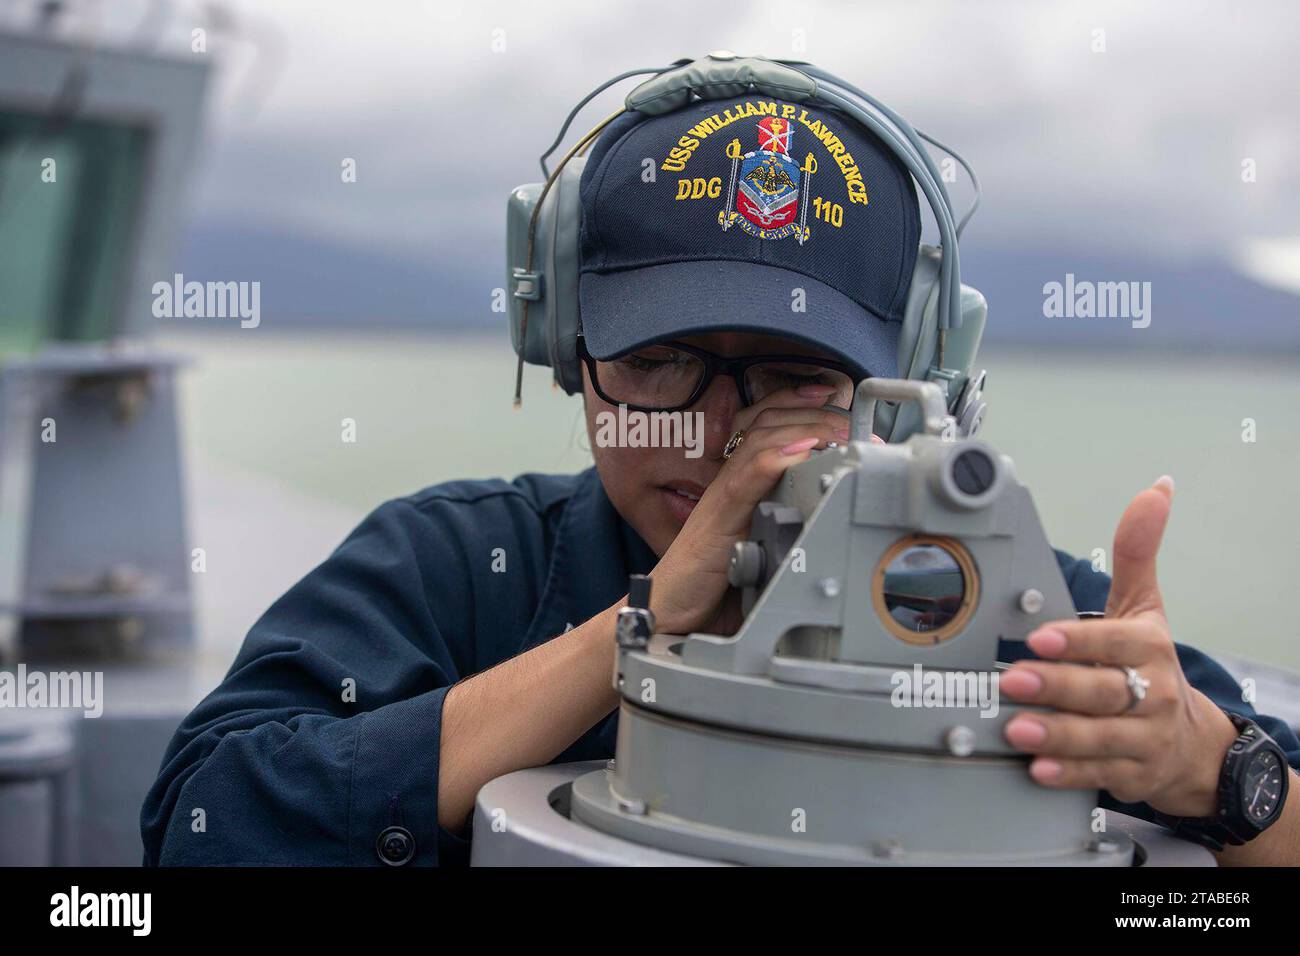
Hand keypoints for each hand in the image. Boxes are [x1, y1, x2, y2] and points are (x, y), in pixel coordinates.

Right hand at [649, 385, 879, 635]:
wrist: (670, 614)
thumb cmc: (712, 586)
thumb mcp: (761, 551)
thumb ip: (789, 529)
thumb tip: (833, 518)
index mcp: (741, 486)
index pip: (770, 428)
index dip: (804, 411)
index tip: (843, 413)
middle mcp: (730, 484)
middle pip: (769, 425)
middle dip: (816, 416)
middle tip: (854, 424)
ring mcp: (722, 500)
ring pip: (759, 442)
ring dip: (803, 429)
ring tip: (837, 430)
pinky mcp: (717, 521)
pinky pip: (744, 479)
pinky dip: (774, 460)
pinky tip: (802, 451)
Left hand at [998, 476, 1239, 816]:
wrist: (1192, 744)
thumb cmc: (1151, 666)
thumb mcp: (1146, 608)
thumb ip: (1138, 551)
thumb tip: (1155, 490)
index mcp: (1148, 648)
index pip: (1115, 642)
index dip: (1078, 642)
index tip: (1040, 638)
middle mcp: (1149, 693)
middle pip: (1103, 691)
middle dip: (1056, 687)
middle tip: (1012, 681)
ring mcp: (1142, 737)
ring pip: (1099, 736)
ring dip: (1057, 734)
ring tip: (1017, 730)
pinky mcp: (1130, 773)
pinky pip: (1098, 774)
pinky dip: (1068, 773)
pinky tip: (1038, 770)